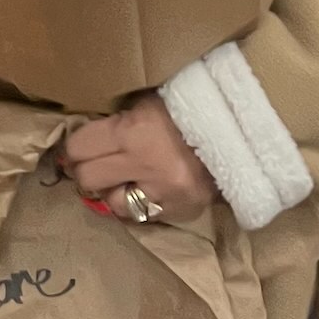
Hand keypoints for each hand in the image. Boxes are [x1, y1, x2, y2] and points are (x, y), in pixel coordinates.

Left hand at [63, 94, 217, 223]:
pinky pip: (146, 216)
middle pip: (89, 179)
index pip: (79, 148)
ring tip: (126, 180)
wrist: (246, 126)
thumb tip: (82, 141)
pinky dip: (144, 204)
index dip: (73, 150)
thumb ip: (117, 122)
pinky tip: (152, 190)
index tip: (75, 150)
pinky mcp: (183, 210)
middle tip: (93, 165)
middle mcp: (147, 165)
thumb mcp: (148, 103)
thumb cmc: (192, 106)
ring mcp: (166, 192)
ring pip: (114, 205)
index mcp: (134, 131)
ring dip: (115, 192)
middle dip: (87, 171)